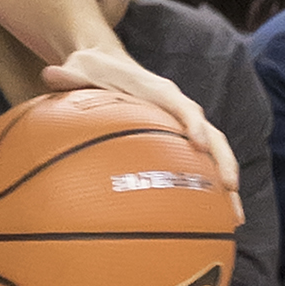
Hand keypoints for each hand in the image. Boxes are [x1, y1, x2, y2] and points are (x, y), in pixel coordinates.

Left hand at [40, 49, 241, 218]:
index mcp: (157, 90)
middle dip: (223, 160)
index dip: (193, 123)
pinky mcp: (178, 142)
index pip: (181, 105)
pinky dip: (210, 190)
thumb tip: (50, 73)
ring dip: (225, 182)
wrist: (107, 62)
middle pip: (210, 134)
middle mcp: (177, 108)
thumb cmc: (93, 69)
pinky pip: (199, 165)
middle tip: (230, 189)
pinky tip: (216, 222)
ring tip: (234, 219)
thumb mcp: (80, 68)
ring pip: (213, 154)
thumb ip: (69, 75)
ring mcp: (181, 126)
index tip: (200, 145)